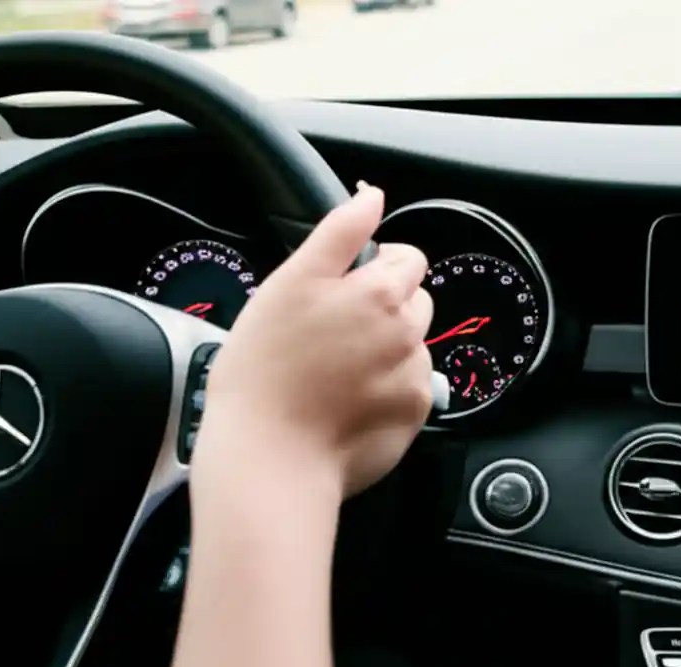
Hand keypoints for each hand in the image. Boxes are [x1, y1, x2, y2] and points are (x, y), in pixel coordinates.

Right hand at [195, 183, 433, 499]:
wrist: (270, 457)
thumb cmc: (265, 371)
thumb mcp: (289, 283)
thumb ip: (339, 232)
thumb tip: (372, 196)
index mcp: (380, 293)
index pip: (407, 259)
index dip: (376, 268)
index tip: (343, 290)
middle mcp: (408, 333)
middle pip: (415, 302)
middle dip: (385, 309)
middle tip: (334, 333)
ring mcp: (414, 377)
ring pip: (412, 346)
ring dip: (386, 351)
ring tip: (335, 373)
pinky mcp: (414, 415)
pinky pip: (411, 388)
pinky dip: (388, 391)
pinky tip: (348, 402)